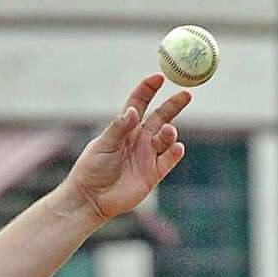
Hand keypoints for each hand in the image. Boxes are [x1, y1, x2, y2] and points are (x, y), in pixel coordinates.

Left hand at [64, 74, 189, 224]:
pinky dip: (174, 152)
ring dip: (170, 132)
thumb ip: (119, 127)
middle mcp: (139, 139)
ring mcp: (147, 156)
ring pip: (167, 137)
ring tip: (166, 132)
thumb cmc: (91, 169)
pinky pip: (169, 159)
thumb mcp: (103, 144)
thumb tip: (134, 111)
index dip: (148, 89)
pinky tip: (176, 147)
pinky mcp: (153, 174)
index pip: (140, 103)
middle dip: (174, 104)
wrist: (90, 198)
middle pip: (161, 116)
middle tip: (186, 94)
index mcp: (125, 128)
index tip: (159, 78)